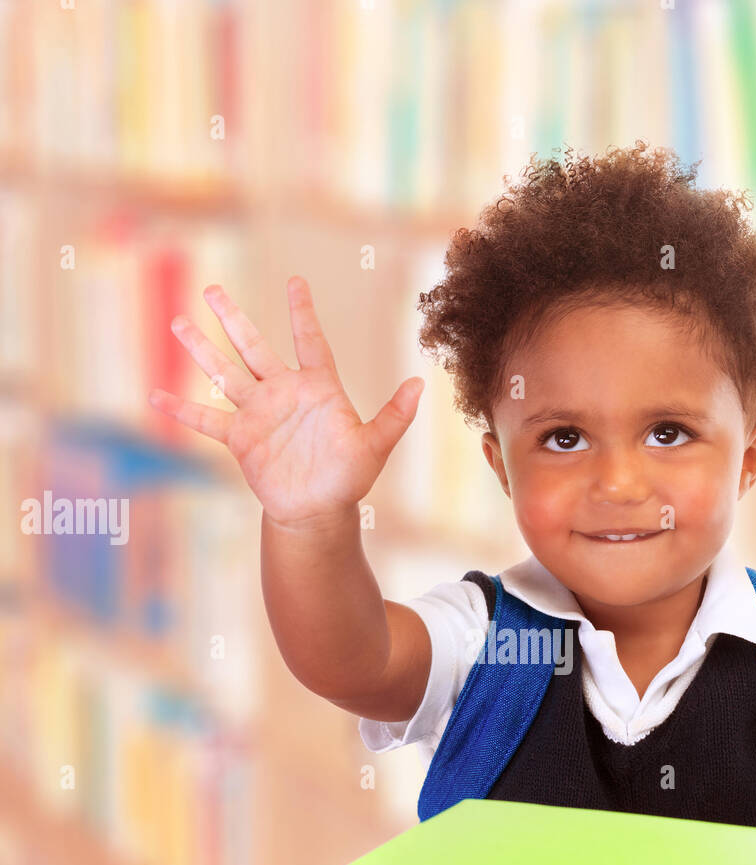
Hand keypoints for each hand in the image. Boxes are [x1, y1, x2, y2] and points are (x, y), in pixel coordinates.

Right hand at [148, 276, 423, 525]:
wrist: (317, 512)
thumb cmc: (348, 479)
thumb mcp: (375, 446)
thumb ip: (395, 415)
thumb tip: (420, 384)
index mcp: (317, 388)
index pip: (309, 341)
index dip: (302, 313)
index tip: (296, 281)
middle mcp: (283, 394)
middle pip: (253, 347)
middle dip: (232, 318)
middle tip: (212, 289)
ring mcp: (258, 414)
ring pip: (224, 373)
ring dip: (201, 350)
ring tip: (177, 322)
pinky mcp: (241, 439)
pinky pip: (207, 420)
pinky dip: (182, 409)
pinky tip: (155, 396)